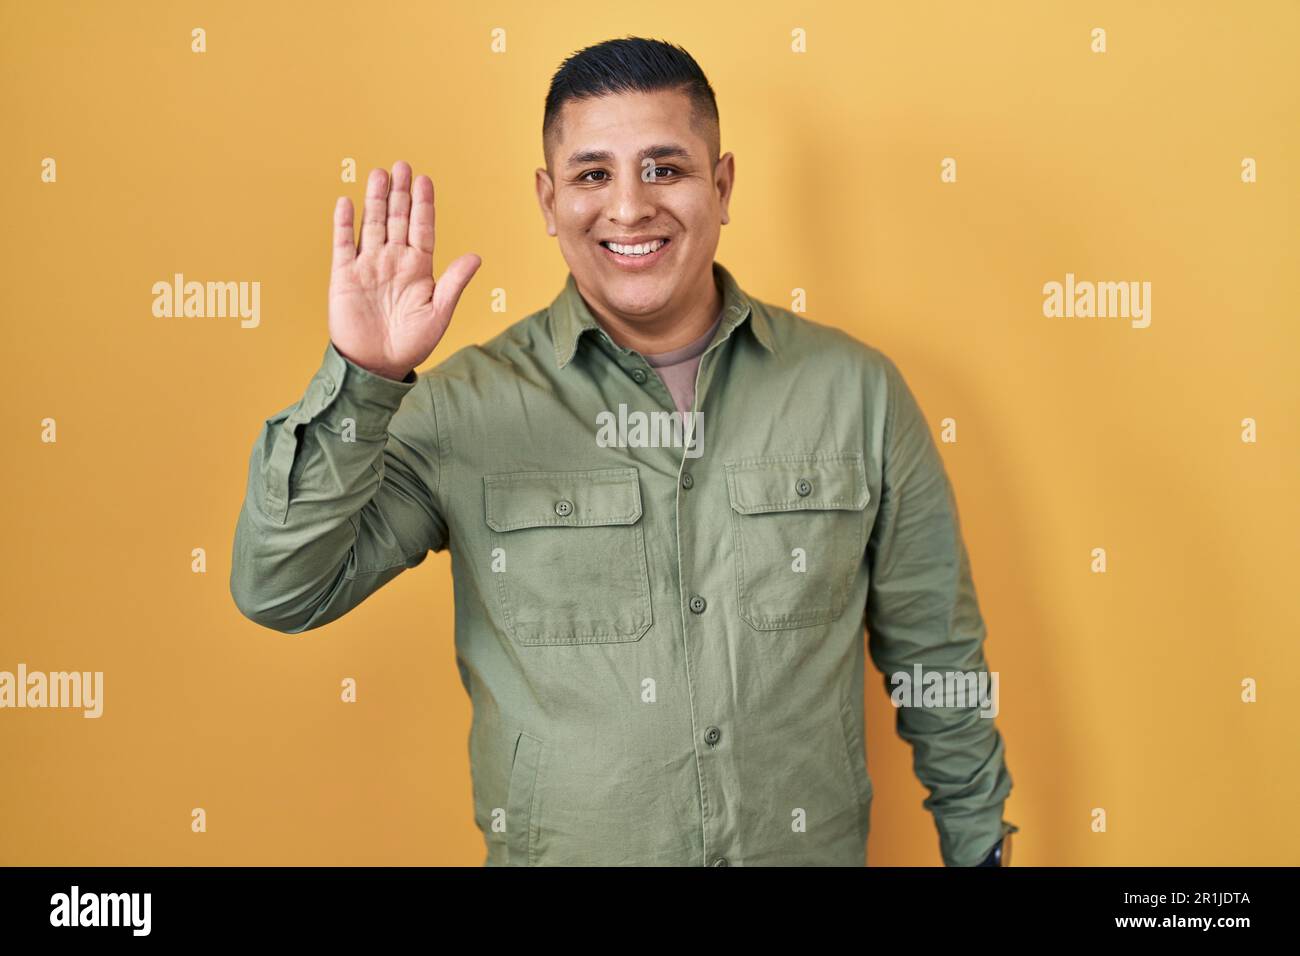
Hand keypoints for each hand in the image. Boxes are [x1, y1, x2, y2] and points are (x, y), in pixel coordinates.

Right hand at [328, 160, 480, 380]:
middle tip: (403, 165)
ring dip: (376, 200)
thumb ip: (454, 283)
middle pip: (397, 219)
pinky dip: (344, 223)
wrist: (378, 365)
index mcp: (419, 268)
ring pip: (372, 224)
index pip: (422, 228)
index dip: (423, 204)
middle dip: (401, 192)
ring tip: (380, 174)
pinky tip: (346, 202)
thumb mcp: (439, 313)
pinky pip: (343, 244)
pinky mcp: (344, 276)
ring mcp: (368, 266)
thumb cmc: (412, 343)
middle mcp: (393, 261)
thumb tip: (476, 256)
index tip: (425, 180)